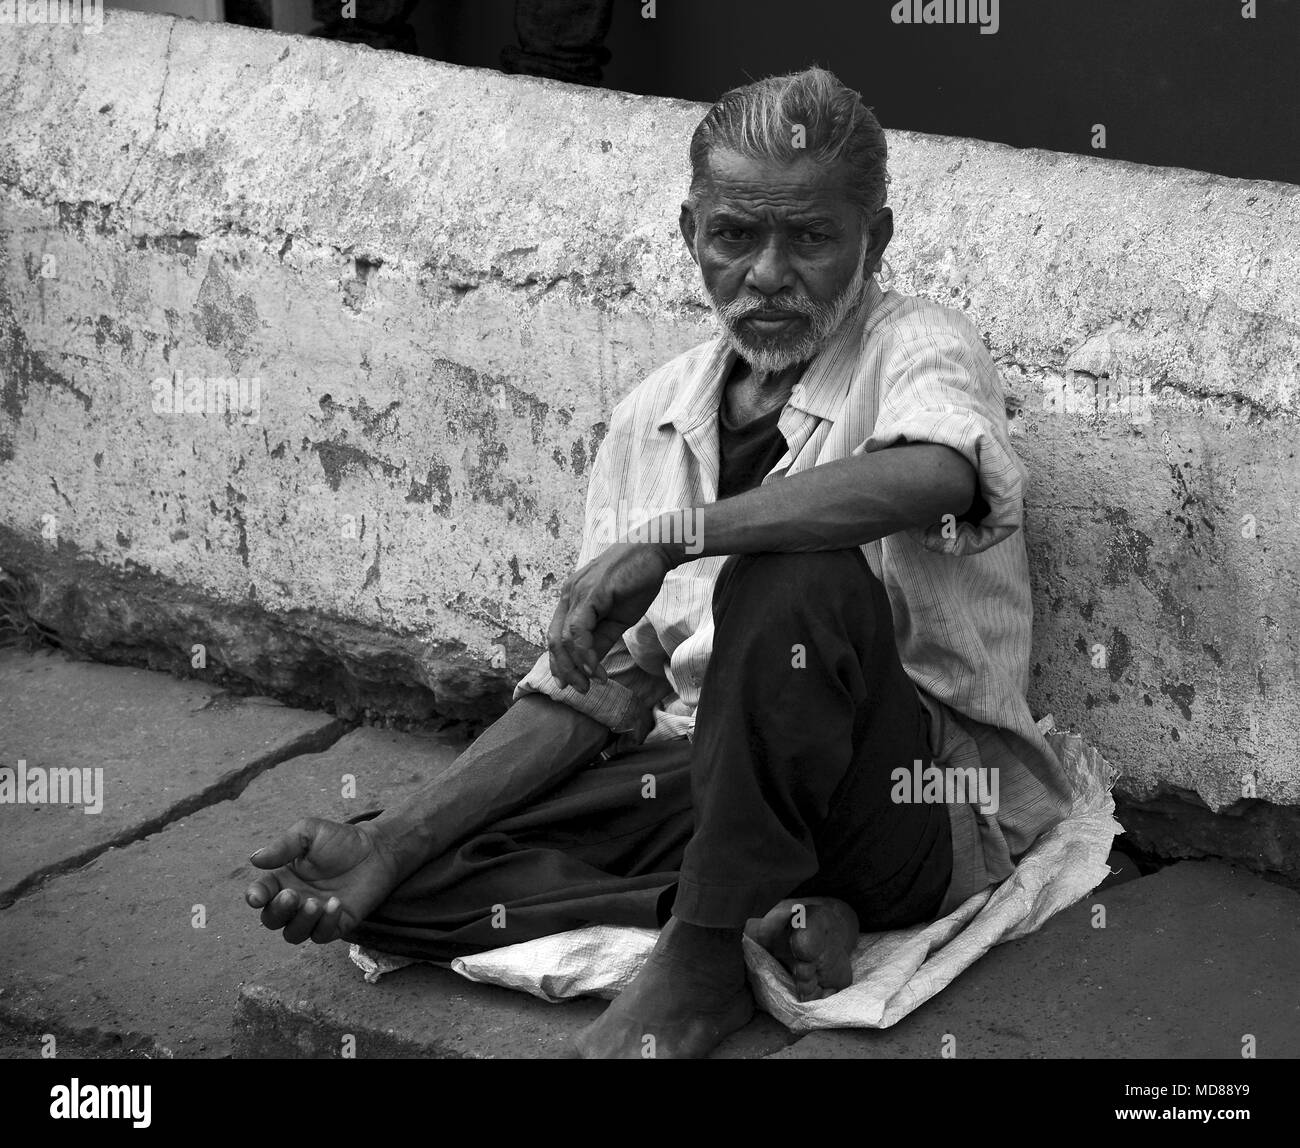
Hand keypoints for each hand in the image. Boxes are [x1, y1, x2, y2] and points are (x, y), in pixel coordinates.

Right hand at [244, 818, 400, 944]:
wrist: (377, 850)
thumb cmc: (341, 840)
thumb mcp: (310, 832)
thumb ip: (284, 845)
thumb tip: (254, 859)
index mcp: (283, 879)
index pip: (260, 894)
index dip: (255, 897)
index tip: (257, 896)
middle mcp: (295, 900)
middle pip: (272, 919)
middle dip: (278, 911)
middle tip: (292, 895)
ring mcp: (314, 915)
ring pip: (293, 934)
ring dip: (300, 922)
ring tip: (315, 902)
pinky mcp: (335, 924)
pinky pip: (321, 935)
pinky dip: (325, 924)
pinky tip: (336, 904)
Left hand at [548, 537, 678, 691]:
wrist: (655, 552)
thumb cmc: (638, 581)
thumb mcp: (617, 618)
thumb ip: (601, 639)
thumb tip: (590, 665)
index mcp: (572, 599)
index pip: (557, 636)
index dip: (560, 663)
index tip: (571, 684)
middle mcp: (568, 594)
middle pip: (554, 640)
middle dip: (564, 670)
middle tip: (580, 689)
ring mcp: (577, 593)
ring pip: (564, 638)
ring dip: (576, 666)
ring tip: (592, 682)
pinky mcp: (590, 593)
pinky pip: (579, 630)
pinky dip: (584, 653)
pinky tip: (595, 668)